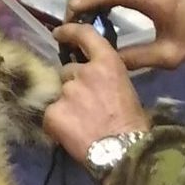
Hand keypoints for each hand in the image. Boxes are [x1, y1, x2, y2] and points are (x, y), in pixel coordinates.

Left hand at [42, 22, 149, 164]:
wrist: (125, 152)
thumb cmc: (134, 124)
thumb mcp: (125, 89)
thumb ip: (106, 78)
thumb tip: (95, 82)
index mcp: (107, 64)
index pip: (85, 36)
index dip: (70, 31)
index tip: (59, 32)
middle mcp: (82, 72)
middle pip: (67, 71)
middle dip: (73, 84)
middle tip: (86, 105)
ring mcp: (65, 92)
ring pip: (58, 93)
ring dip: (65, 104)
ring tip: (80, 123)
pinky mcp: (51, 113)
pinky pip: (50, 114)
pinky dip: (57, 123)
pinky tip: (71, 134)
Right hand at [65, 0, 184, 70]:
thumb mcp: (168, 54)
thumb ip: (135, 59)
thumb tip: (105, 62)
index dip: (79, 5)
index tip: (65, 23)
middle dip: (80, 5)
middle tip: (67, 27)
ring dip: (91, 2)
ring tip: (80, 26)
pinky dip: (103, 1)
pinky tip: (100, 19)